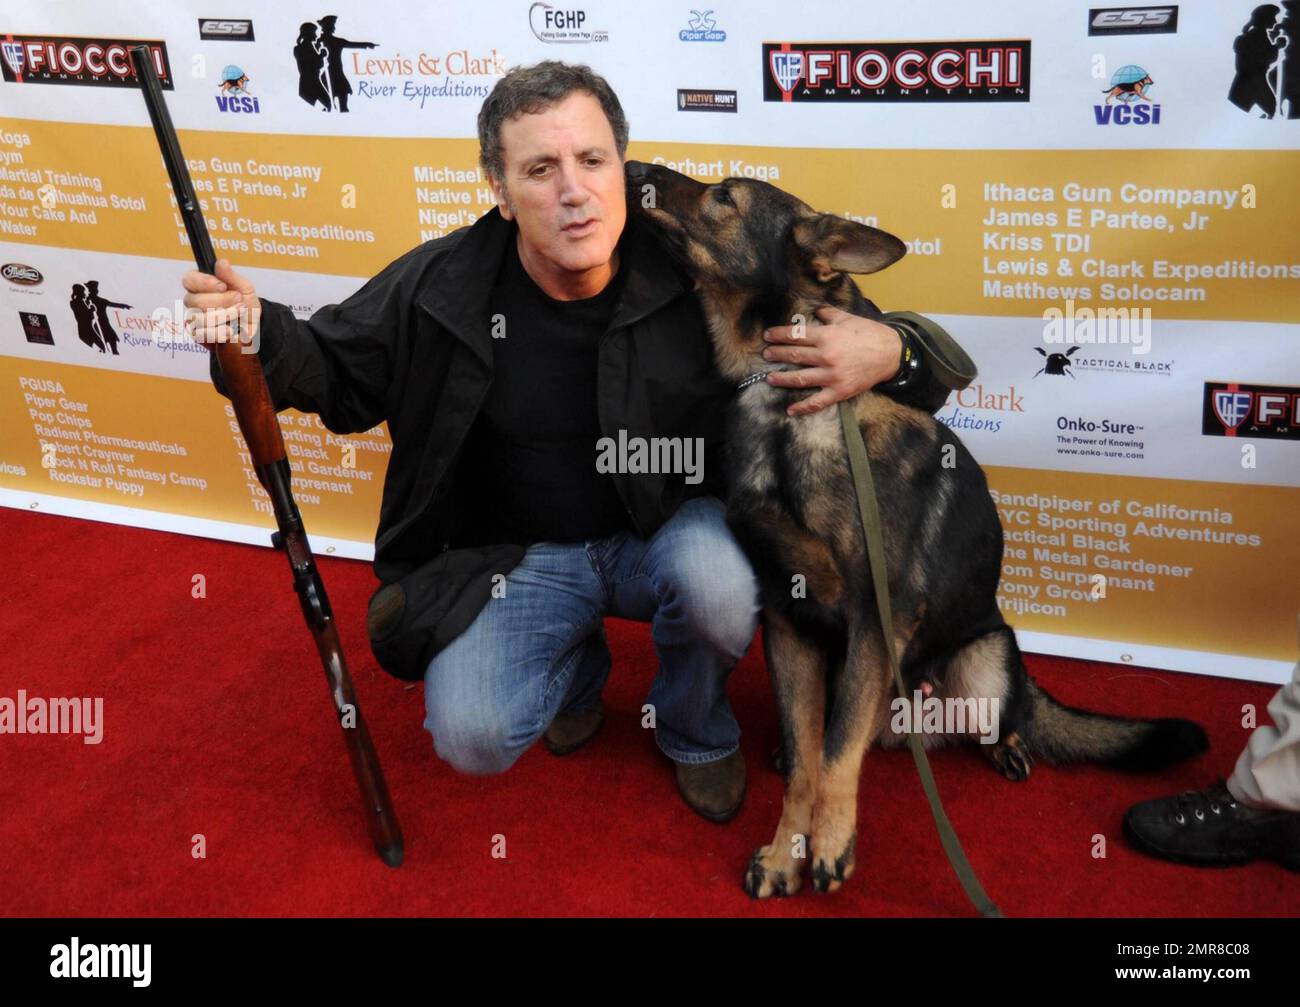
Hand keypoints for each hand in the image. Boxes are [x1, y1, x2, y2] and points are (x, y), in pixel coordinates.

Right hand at [181, 259, 261, 351]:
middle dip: (221, 301)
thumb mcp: (244, 286)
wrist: (254, 324)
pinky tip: (230, 331)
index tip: (222, 286)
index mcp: (200, 284)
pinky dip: (218, 333)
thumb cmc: (245, 302)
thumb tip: (222, 262)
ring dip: (223, 316)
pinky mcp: (199, 335)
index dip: (204, 283)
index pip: (189, 279)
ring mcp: (194, 319)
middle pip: (195, 301)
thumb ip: (231, 276)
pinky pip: (202, 334)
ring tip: (239, 313)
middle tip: (239, 300)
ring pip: (199, 318)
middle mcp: (193, 301)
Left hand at [761, 304, 901, 415]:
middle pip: (794, 356)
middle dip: (777, 354)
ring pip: (800, 378)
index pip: (796, 335)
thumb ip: (829, 314)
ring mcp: (832, 376)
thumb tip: (815, 310)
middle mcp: (826, 356)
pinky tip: (791, 410)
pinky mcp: (839, 391)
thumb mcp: (848, 319)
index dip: (779, 335)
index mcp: (827, 336)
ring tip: (770, 378)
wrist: (892, 354)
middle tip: (765, 355)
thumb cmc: (870, 334)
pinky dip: (803, 407)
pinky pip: (817, 402)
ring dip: (782, 379)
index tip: (768, 336)